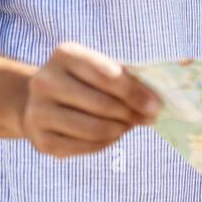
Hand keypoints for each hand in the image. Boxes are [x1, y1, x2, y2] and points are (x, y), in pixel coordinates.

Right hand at [21, 41, 160, 157]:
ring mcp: (39, 112)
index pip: (108, 75)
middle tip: (147, 118)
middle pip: (103, 104)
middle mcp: (45, 81)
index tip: (157, 106)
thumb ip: (129, 77)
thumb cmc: (84, 81)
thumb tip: (162, 94)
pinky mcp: (41, 140)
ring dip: (120, 129)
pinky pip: (85, 147)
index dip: (136, 93)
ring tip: (128, 124)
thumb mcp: (103, 68)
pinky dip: (106, 142)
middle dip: (131, 114)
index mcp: (65, 55)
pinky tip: (112, 134)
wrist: (41, 101)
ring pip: (95, 129)